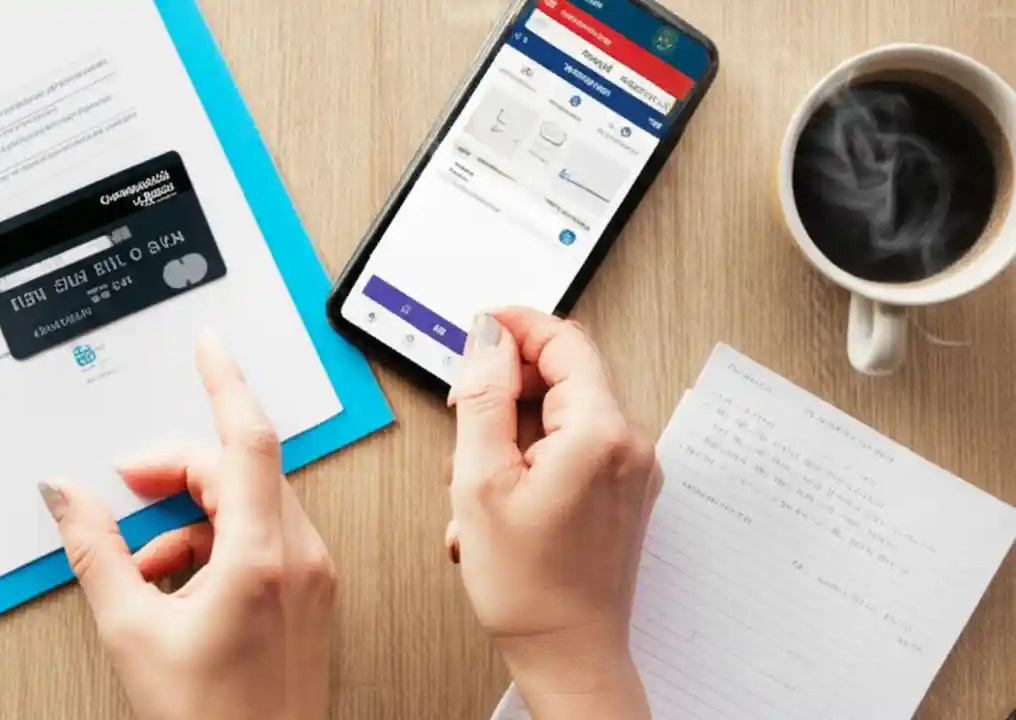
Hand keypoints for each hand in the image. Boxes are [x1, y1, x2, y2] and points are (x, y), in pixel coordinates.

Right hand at [39, 331, 335, 719]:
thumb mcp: (132, 632)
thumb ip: (95, 551)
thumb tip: (65, 496)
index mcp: (262, 557)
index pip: (248, 439)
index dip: (225, 382)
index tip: (209, 346)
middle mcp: (300, 557)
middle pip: (244, 468)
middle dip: (181, 466)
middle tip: (128, 480)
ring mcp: (313, 575)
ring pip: (253, 501)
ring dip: (194, 511)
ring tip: (147, 561)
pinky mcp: (312, 592)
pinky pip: (265, 535)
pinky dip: (217, 541)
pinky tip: (178, 580)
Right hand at [446, 309, 660, 719]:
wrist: (568, 655)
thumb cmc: (529, 588)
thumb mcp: (481, 479)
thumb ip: (483, 396)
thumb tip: (487, 338)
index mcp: (600, 432)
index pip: (562, 340)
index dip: (515, 325)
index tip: (480, 326)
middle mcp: (629, 444)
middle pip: (562, 377)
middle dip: (504, 393)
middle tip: (465, 424)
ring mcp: (632, 470)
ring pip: (561, 415)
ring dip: (511, 435)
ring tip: (479, 485)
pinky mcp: (624, 492)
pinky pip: (573, 448)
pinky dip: (532, 459)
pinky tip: (501, 499)